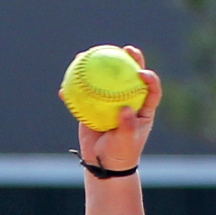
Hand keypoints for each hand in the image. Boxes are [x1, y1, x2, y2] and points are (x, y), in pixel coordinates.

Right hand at [62, 47, 161, 172]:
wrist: (105, 165)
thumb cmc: (120, 155)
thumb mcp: (125, 143)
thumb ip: (127, 126)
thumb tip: (125, 109)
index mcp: (141, 109)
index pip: (151, 90)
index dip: (150, 78)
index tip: (142, 72)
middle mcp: (127, 100)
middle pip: (130, 75)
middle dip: (130, 58)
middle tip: (125, 49)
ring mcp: (110, 102)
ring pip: (105, 80)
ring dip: (97, 65)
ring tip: (86, 56)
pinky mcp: (94, 107)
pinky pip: (84, 96)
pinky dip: (74, 92)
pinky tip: (64, 89)